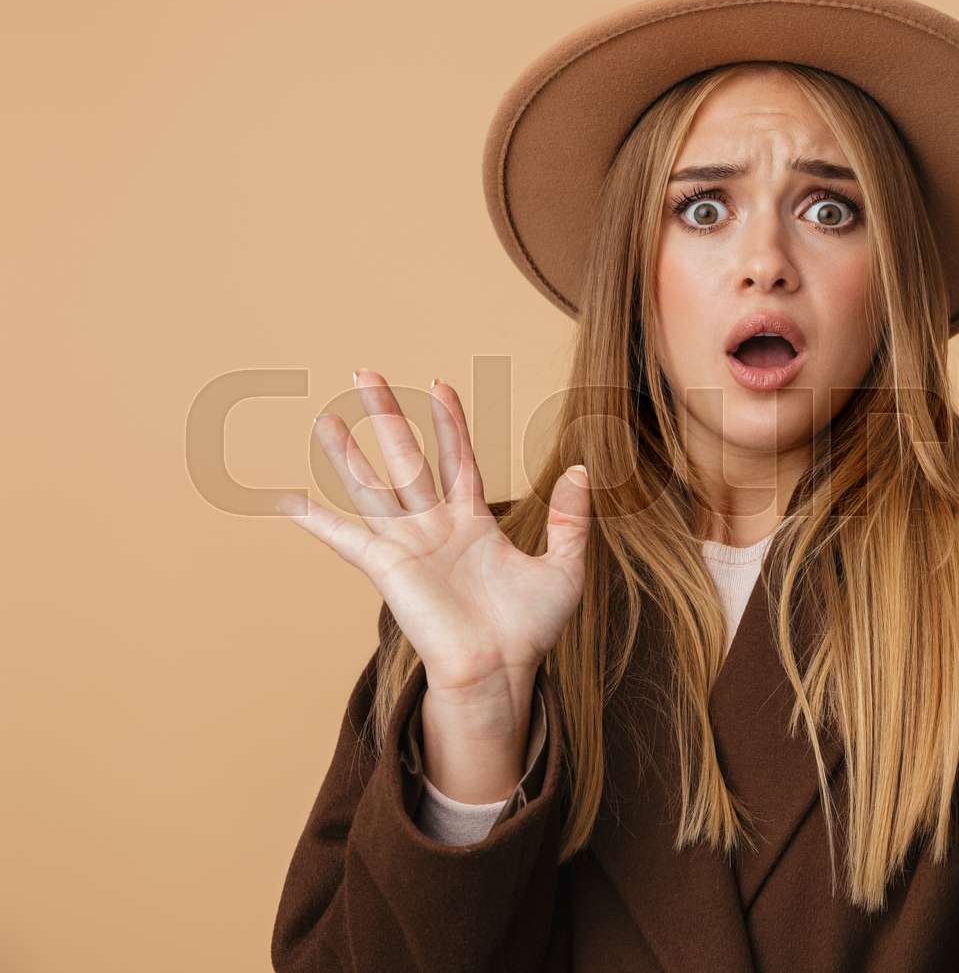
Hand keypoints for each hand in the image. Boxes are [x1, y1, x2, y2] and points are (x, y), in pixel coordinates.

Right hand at [277, 369, 591, 712]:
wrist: (501, 672)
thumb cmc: (530, 631)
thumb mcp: (565, 568)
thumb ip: (573, 519)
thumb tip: (581, 470)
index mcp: (473, 523)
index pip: (457, 460)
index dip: (449, 423)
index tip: (438, 385)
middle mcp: (435, 528)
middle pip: (405, 458)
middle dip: (385, 415)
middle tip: (364, 373)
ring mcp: (408, 546)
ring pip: (373, 486)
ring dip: (347, 452)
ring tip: (326, 417)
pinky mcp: (388, 569)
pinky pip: (346, 540)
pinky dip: (316, 522)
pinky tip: (288, 502)